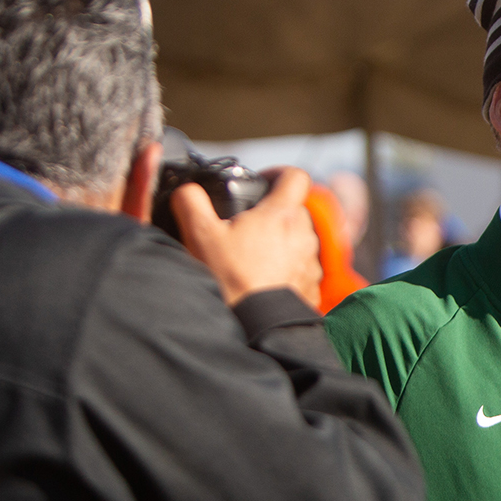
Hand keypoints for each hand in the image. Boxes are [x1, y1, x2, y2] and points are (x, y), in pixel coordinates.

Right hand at [173, 166, 320, 306]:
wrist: (255, 327)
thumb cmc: (229, 279)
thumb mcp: (199, 234)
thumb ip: (191, 201)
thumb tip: (188, 190)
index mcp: (282, 215)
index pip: (296, 177)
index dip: (278, 173)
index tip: (262, 182)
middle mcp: (305, 236)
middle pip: (295, 210)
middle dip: (273, 213)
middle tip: (246, 227)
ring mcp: (312, 263)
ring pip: (299, 241)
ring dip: (280, 243)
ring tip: (252, 258)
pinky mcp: (312, 287)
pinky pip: (301, 269)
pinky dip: (286, 270)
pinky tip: (263, 281)